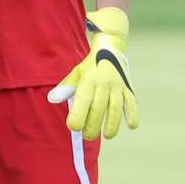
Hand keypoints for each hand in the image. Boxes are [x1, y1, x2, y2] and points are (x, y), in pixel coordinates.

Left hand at [47, 7, 139, 140]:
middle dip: (92, 127)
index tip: (73, 128)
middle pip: (98, 111)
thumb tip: (51, 99)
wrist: (110, 48)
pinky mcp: (128, 88)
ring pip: (115, 110)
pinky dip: (132, 115)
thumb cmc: (90, 66)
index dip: (77, 118)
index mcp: (88, 81)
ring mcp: (118, 86)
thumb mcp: (75, 73)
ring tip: (107, 136)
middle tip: (87, 136)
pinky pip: (132, 103)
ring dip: (112, 126)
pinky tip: (131, 125)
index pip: (82, 103)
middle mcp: (103, 84)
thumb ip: (65, 87)